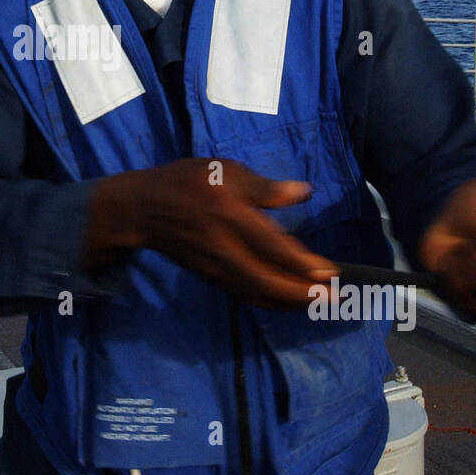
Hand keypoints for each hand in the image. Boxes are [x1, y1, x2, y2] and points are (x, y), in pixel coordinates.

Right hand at [87, 158, 337, 309]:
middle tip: (332, 298)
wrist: (143, 209)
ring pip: (256, 294)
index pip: (272, 248)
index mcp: (230, 217)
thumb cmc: (188, 182)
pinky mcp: (211, 277)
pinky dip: (268, 301)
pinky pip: (244, 294)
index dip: (302, 264)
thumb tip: (304, 191)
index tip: (330, 272)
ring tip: (317, 303)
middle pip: (266, 282)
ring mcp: (216, 267)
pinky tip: (287, 301)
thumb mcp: (225, 171)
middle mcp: (224, 248)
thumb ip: (266, 187)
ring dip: (288, 303)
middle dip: (301, 295)